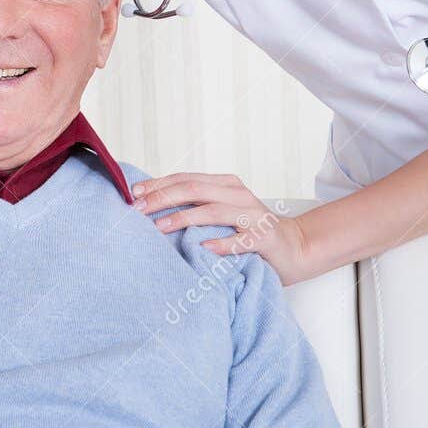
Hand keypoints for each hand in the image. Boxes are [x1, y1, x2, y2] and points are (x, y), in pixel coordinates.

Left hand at [132, 173, 310, 284]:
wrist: (295, 247)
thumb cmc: (250, 231)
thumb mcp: (222, 212)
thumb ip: (196, 205)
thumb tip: (153, 206)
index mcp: (225, 184)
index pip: (185, 179)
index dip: (158, 184)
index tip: (133, 194)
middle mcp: (238, 195)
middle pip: (194, 190)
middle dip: (163, 198)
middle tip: (138, 210)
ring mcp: (253, 215)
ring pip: (214, 211)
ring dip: (184, 218)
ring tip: (160, 227)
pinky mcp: (265, 238)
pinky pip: (241, 240)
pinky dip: (222, 244)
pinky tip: (204, 249)